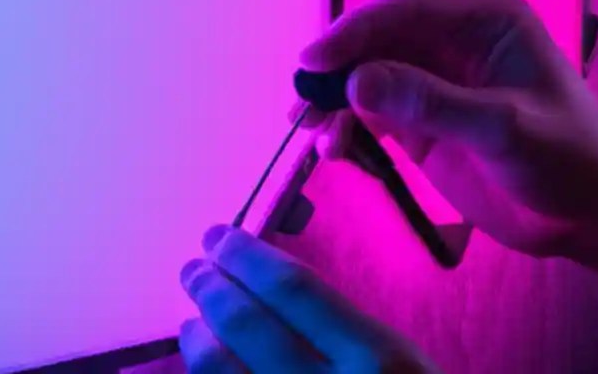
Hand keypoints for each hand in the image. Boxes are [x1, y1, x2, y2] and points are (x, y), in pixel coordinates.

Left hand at [179, 225, 436, 372]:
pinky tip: (205, 368)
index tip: (220, 237)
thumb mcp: (403, 367)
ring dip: (198, 338)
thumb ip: (343, 332)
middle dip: (210, 287)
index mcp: (377, 362)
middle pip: (246, 323)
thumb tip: (264, 283)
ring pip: (218, 372)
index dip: (246, 256)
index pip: (292, 289)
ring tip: (194, 320)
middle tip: (195, 268)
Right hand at [301, 0, 597, 257]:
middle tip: (301, 105)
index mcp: (484, 22)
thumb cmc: (569, 162)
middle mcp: (454, 44)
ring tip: (317, 137)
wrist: (595, 219)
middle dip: (335, 70)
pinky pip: (372, 115)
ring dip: (335, 104)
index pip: (402, 11)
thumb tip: (355, 81)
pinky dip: (348, 129)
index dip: (352, 32)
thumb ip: (431, 103)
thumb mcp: (504, 129)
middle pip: (375, 42)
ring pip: (366, 78)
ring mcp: (436, 84)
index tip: (312, 64)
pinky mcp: (424, 124)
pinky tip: (336, 152)